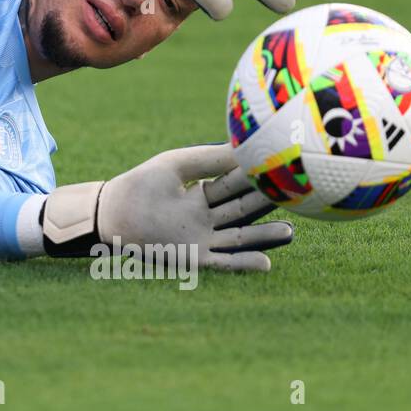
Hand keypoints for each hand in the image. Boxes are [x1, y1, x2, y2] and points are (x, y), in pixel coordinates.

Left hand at [41, 143, 293, 271]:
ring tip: (290, 233)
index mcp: (201, 194)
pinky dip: (244, 263)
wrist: (112, 214)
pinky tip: (265, 263)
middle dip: (268, 207)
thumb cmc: (140, 185)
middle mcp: (205, 217)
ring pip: (239, 237)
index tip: (282, 170)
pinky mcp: (193, 258)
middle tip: (298, 200)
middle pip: (242, 211)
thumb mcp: (177, 166)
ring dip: (264, 237)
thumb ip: (208, 158)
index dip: (255, 179)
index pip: (234, 186)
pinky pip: (223, 262)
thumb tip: (243, 147)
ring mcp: (201, 238)